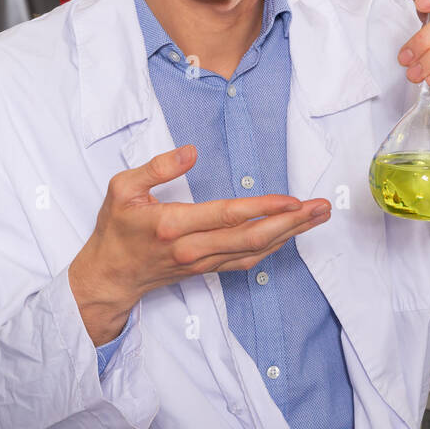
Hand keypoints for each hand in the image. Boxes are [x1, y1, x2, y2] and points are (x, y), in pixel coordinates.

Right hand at [69, 145, 330, 344]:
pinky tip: (291, 234)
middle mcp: (192, 248)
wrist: (108, 277)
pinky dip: (273, 248)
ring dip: (290, 235)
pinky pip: (246, 261)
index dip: (264, 208)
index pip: (228, 215)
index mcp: (173, 225)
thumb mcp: (122, 188)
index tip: (293, 200)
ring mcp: (202, 262)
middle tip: (321, 207)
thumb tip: (191, 152)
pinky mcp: (207, 269)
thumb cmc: (116, 229)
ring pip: (255, 251)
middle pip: (252, 237)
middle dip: (293, 223)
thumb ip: (156, 167)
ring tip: (317, 217)